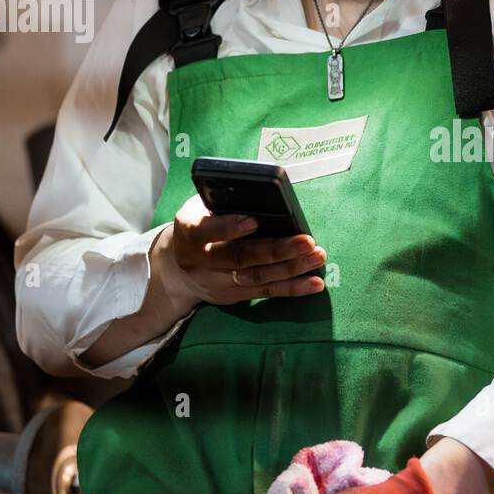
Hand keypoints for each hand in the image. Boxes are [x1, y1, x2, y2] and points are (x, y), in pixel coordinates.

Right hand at [156, 193, 326, 309]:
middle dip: (276, 250)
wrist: (177, 267)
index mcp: (189, 231)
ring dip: (291, 269)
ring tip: (317, 257)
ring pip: (257, 277)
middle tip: (306, 242)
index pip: (206, 229)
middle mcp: (200, 260)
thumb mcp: (202, 207)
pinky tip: (314, 282)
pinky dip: (292, 288)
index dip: (229, 227)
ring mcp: (216, 282)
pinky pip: (265, 292)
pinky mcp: (232, 296)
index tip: (254, 220)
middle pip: (239, 257)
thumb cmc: (201, 223)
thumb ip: (225, 203)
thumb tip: (266, 196)